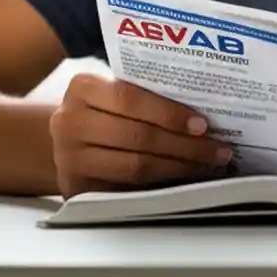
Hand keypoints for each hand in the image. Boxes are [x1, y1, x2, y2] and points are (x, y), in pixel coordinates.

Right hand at [49, 73, 233, 197]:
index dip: (169, 114)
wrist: (58, 141)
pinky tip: (183, 180)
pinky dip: (160, 185)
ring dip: (179, 168)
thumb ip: (144, 97)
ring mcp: (70, 158)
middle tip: (218, 150)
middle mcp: (70, 121)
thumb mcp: (109, 94)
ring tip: (207, 166)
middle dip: (185, 146)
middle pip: (138, 137)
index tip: (203, 125)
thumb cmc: (98, 112)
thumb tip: (200, 116)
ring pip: (135, 167)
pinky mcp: (76, 188)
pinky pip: (127, 189)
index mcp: (82, 88)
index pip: (131, 99)